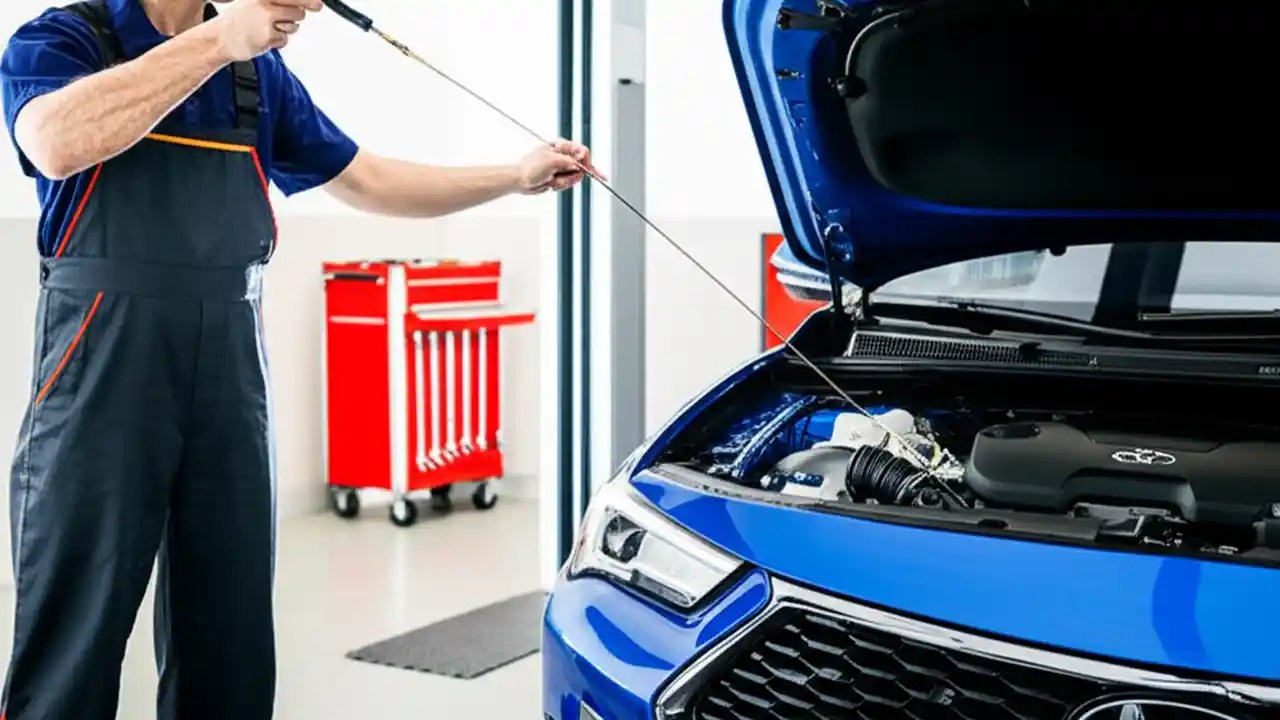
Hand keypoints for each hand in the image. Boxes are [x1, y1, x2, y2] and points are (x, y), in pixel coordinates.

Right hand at [209, 0, 323, 61]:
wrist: (220, 38)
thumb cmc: (240, 20)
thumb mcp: (256, 3)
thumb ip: (278, 2)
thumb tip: (307, 2)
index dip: (309, 1)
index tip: (320, 4)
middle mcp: (264, 4)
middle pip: (298, 11)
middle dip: (295, 17)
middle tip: (281, 21)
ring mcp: (266, 20)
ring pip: (293, 26)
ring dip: (285, 29)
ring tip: (266, 28)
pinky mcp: (268, 36)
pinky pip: (285, 40)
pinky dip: (277, 41)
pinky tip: (263, 38)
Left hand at [515, 140, 603, 194]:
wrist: (520, 181)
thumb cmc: (531, 168)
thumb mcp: (553, 161)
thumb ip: (570, 161)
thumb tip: (582, 163)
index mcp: (561, 146)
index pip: (583, 152)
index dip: (586, 162)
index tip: (585, 171)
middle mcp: (563, 156)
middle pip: (581, 167)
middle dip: (571, 175)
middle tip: (559, 176)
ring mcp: (561, 167)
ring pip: (574, 177)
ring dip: (564, 181)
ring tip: (551, 180)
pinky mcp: (559, 177)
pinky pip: (568, 183)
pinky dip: (560, 185)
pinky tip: (551, 183)